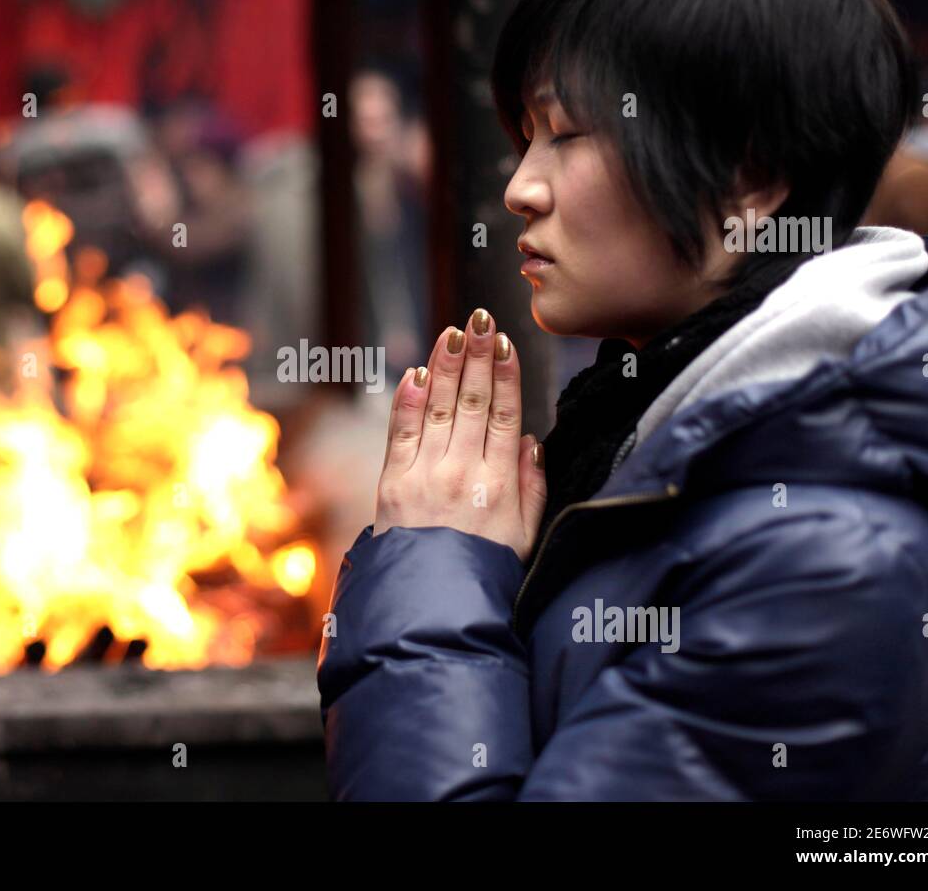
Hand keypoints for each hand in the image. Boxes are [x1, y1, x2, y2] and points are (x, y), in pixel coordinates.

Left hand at [375, 308, 547, 560]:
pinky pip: (402, 431)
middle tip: (480, 319)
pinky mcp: (394, 482)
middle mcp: (465, 472)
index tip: (505, 343)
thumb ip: (533, 487)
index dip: (505, 375)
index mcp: (501, 483)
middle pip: (474, 402)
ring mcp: (427, 474)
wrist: (432, 607)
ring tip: (453, 332)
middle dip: (477, 357)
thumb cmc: (484, 575)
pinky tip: (417, 371)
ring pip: (440, 408)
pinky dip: (410, 399)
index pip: (506, 415)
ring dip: (446, 366)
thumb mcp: (526, 537)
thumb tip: (533, 439)